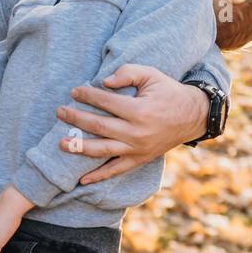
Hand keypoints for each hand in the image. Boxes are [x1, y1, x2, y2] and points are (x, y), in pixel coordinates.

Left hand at [55, 65, 208, 184]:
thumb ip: (127, 73)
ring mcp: (137, 149)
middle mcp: (136, 133)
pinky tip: (82, 179)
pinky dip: (99, 176)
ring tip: (61, 144)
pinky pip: (116, 170)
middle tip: (59, 112)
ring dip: (80, 148)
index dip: (88, 96)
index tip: (74, 91)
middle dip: (76, 119)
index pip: (106, 102)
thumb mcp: (151, 75)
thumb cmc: (168, 92)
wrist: (192, 116)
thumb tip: (103, 82)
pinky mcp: (139, 159)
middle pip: (99, 126)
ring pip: (103, 150)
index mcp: (139, 110)